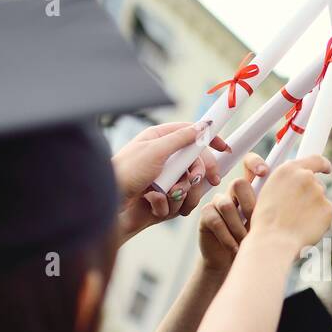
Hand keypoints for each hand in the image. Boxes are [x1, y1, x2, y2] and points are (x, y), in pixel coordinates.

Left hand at [112, 122, 226, 240]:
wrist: (107, 203)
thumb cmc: (126, 172)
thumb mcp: (155, 150)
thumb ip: (181, 138)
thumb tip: (202, 127)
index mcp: (159, 139)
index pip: (191, 133)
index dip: (210, 139)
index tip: (224, 148)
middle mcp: (162, 158)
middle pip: (195, 162)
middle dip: (199, 172)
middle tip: (205, 180)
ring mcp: (162, 178)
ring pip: (189, 184)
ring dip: (181, 191)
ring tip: (165, 194)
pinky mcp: (160, 197)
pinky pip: (177, 201)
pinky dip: (167, 204)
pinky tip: (152, 202)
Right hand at [198, 153, 268, 271]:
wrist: (235, 264)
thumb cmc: (257, 242)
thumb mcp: (270, 224)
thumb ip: (278, 209)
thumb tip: (299, 199)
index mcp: (251, 190)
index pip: (250, 165)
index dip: (255, 163)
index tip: (264, 172)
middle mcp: (233, 193)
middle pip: (238, 183)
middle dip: (249, 205)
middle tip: (257, 223)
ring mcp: (218, 203)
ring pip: (226, 203)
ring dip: (239, 226)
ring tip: (247, 241)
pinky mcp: (206, 216)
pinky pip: (216, 220)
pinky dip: (228, 237)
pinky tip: (236, 248)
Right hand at [251, 156, 331, 249]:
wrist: (273, 241)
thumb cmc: (266, 221)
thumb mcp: (269, 191)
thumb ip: (287, 182)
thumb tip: (300, 183)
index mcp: (288, 169)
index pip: (314, 159)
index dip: (322, 164)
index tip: (326, 169)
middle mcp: (305, 176)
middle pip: (317, 183)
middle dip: (312, 195)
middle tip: (299, 211)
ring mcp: (318, 192)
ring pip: (320, 200)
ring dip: (313, 209)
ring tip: (296, 223)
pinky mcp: (328, 208)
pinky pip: (326, 215)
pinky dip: (319, 222)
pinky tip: (304, 229)